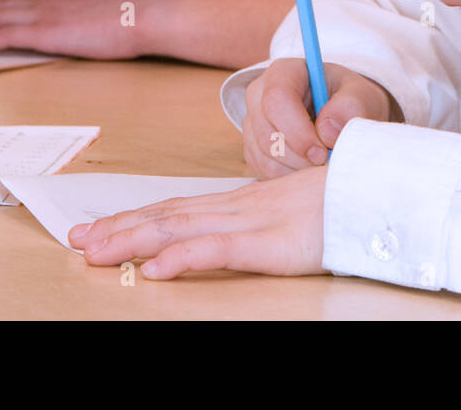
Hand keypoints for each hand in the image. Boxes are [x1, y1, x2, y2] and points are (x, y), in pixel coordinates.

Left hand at [0, 0, 141, 58]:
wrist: (141, 18)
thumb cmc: (131, 21)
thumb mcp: (100, 16)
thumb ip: (80, 20)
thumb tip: (73, 31)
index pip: (23, 3)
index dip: (1, 15)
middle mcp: (49, 0)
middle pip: (3, 5)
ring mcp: (46, 14)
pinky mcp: (46, 31)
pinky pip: (5, 33)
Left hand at [70, 165, 328, 278]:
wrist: (382, 192)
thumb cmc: (346, 203)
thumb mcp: (295, 212)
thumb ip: (264, 221)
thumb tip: (235, 233)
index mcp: (243, 201)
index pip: (178, 207)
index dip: (137, 216)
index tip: (100, 226)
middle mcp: (239, 207)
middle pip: (168, 215)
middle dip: (120, 227)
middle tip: (77, 240)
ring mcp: (253, 221)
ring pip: (180, 228)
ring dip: (133, 239)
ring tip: (96, 252)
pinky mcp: (272, 243)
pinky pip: (218, 250)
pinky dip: (181, 257)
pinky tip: (154, 269)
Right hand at [243, 59, 398, 178]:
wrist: (341, 113)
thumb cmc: (348, 100)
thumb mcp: (360, 95)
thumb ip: (350, 106)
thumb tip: (327, 131)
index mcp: (284, 73)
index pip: (276, 99)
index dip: (297, 130)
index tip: (322, 152)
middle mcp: (259, 95)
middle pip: (267, 134)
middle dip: (300, 156)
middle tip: (328, 161)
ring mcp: (252, 123)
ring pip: (265, 157)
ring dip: (297, 169)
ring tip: (323, 161)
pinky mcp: (253, 149)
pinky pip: (264, 171)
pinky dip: (290, 177)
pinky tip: (309, 166)